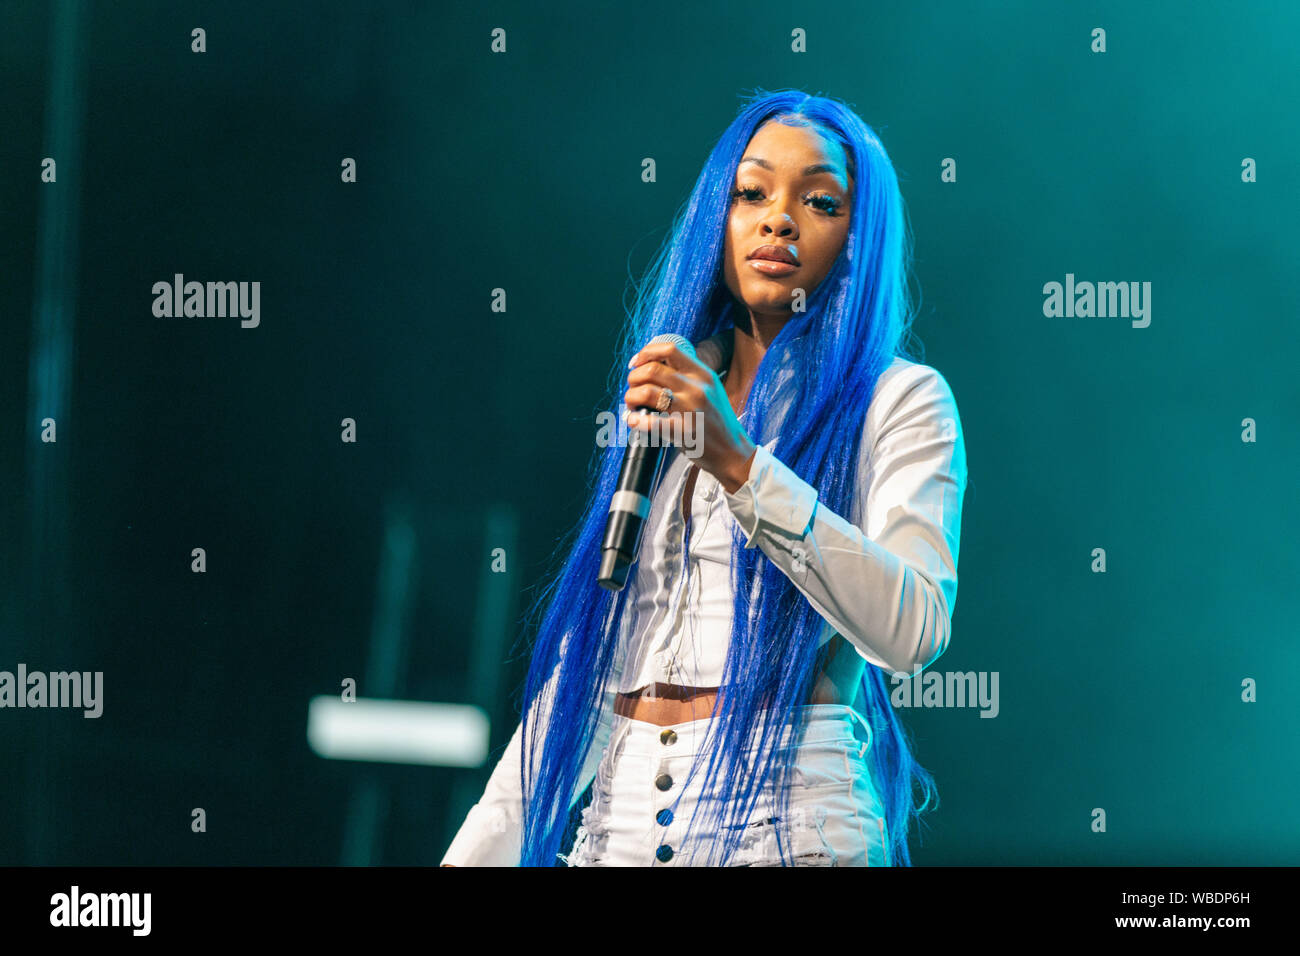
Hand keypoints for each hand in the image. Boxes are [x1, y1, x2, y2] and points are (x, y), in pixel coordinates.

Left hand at [624, 341, 756, 494]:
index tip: (636, 363)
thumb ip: (688, 375)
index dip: (647, 353)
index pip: (670, 349)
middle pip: (652, 369)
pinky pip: (650, 421)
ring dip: (631, 396)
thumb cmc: (717, 422)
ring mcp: (690, 409)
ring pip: (647, 392)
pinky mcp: (682, 431)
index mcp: (703, 374)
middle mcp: (697, 388)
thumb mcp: (710, 389)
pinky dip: (635, 419)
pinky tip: (633, 420)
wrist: (733, 452)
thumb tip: (655, 364)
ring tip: (632, 405)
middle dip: (634, 377)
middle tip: (632, 388)